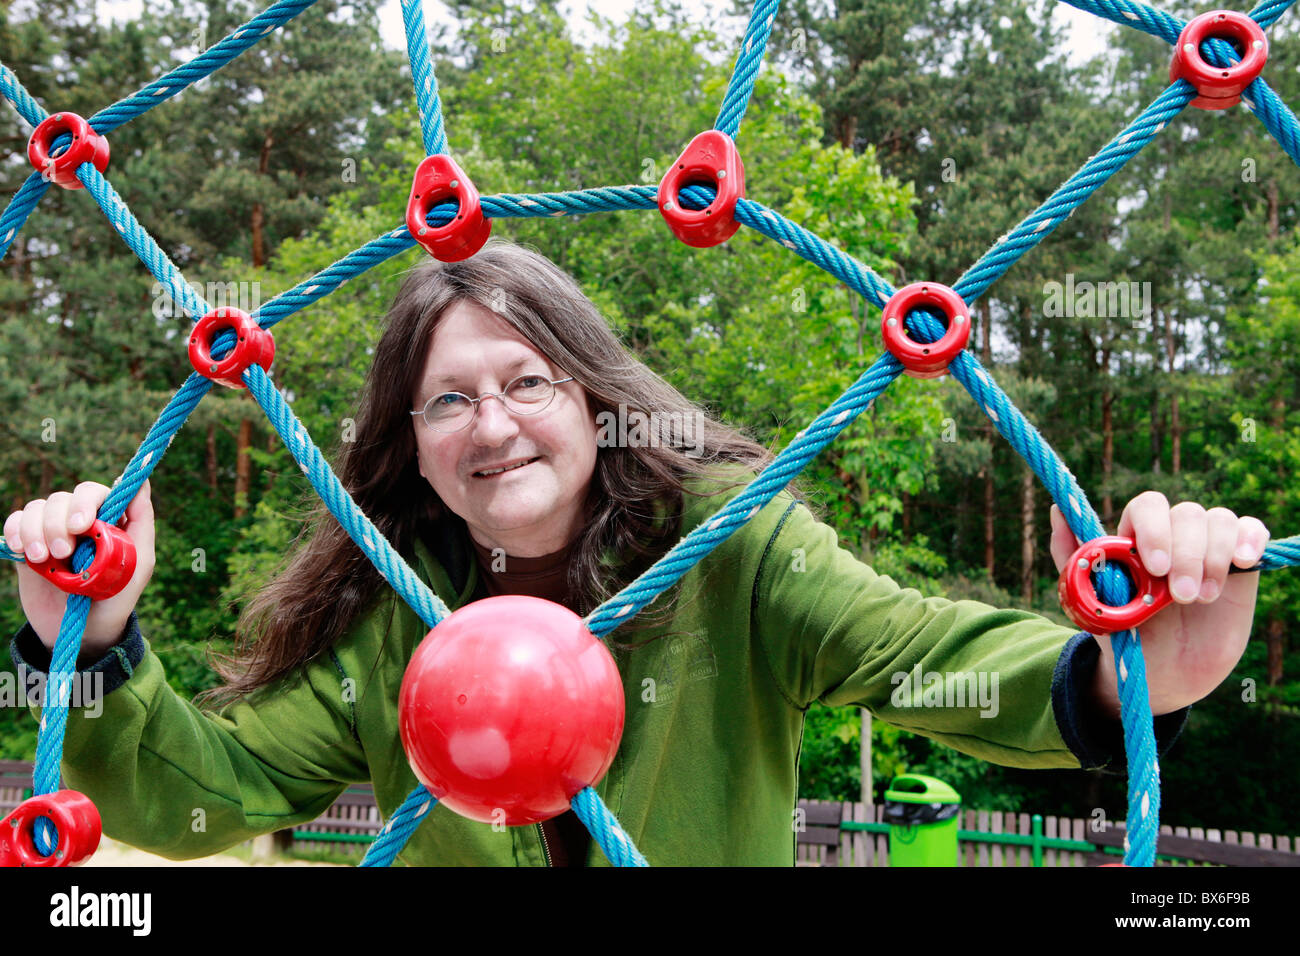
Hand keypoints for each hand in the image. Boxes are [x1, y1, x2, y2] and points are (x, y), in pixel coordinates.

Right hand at [5, 480, 155, 656]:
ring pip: (37, 508)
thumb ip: (142, 521)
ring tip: (43, 559)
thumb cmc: (117, 596)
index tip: (83, 526)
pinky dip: (15, 531)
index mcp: (108, 520)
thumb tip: (142, 481)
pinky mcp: (28, 546)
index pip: (94, 493)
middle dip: (59, 522)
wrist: (84, 633)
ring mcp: (53, 531)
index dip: (85, 503)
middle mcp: (80, 521)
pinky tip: (22, 551)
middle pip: (63, 498)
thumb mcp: (139, 563)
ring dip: (37, 531)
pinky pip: (15, 521)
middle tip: (63, 552)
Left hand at [1049, 492, 1267, 717]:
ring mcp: (1206, 547)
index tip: (1154, 569)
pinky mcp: (1239, 564)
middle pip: (1186, 514)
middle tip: (1181, 597)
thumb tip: (1057, 510)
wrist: (1163, 676)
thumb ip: (1074, 556)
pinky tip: (1243, 561)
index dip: (1154, 530)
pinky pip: (1251, 530)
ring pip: (1219, 521)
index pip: (1147, 507)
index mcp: (1135, 539)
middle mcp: (1172, 536)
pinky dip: (1250, 539)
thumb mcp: (1093, 603)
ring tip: (1202, 599)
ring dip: (1213, 558)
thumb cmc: (1127, 636)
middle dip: (1186, 553)